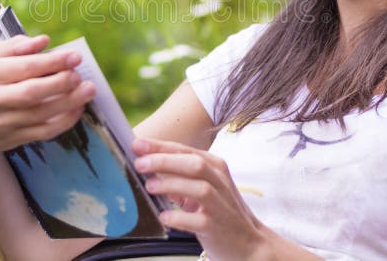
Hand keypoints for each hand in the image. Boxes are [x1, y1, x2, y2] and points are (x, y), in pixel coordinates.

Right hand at [0, 34, 96, 159]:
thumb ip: (15, 47)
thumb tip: (43, 41)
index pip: (23, 67)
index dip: (52, 62)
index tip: (75, 56)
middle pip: (32, 93)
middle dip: (61, 83)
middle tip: (80, 75)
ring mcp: (0, 123)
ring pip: (41, 114)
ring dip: (69, 103)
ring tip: (88, 90)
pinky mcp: (11, 139)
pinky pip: (43, 132)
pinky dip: (64, 121)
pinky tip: (77, 109)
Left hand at [132, 138, 269, 260]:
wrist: (248, 241)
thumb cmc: (220, 210)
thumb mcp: (203, 186)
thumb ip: (179, 176)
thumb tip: (148, 166)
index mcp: (214, 166)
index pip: (185, 151)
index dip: (160, 147)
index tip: (138, 145)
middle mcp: (219, 181)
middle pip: (193, 164)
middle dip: (164, 161)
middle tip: (140, 164)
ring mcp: (220, 204)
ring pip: (199, 188)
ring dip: (171, 185)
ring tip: (150, 186)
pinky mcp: (216, 227)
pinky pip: (198, 220)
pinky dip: (179, 217)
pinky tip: (164, 216)